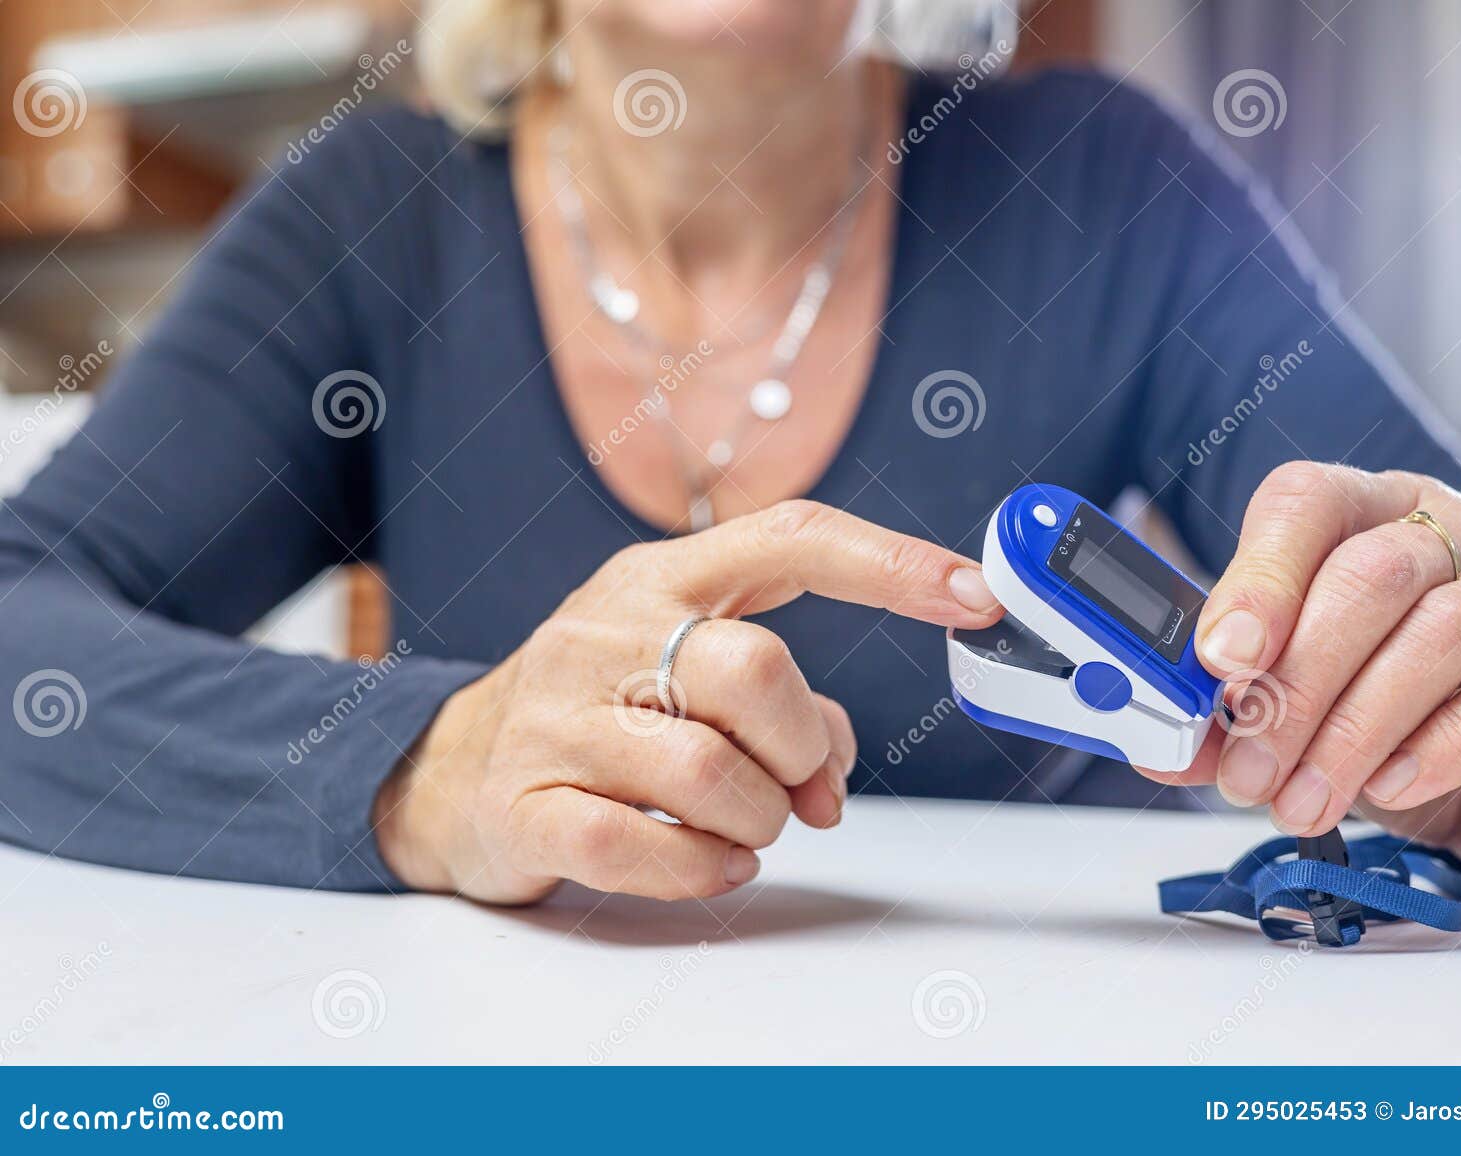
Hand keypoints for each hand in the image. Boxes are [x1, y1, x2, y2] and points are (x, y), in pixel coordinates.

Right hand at [373, 500, 1001, 903]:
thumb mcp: (687, 671)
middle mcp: (605, 629)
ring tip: (745, 827)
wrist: (453, 768)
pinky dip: (702, 869)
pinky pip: (638, 846)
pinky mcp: (524, 801)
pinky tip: (712, 862)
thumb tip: (835, 765)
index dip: (891, 563)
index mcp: (660, 578)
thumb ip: (785, 702)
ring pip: (706, 771)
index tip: (975, 595)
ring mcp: (558, 715)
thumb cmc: (600, 709)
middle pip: (756, 669)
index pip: (789, 537)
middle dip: (802, 745)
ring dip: (758, 819)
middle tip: (797, 786)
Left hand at [1152, 461, 1460, 896]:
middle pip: (1370, 575)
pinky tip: (1394, 786)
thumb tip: (1161, 744)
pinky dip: (1448, 740)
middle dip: (1295, 683)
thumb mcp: (1315, 718)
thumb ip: (1240, 721)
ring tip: (1304, 801)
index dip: (1257, 577)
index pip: (1309, 503)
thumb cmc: (1416, 725)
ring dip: (1355, 728)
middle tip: (1248, 770)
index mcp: (1379, 514)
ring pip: (1441, 630)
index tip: (1218, 660)